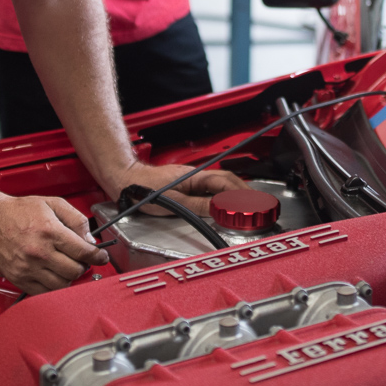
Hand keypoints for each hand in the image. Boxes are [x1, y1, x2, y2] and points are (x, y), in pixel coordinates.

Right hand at [0, 193, 107, 293]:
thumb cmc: (20, 211)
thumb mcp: (53, 204)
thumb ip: (76, 220)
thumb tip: (90, 239)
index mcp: (50, 232)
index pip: (83, 252)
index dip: (98, 256)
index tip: (102, 257)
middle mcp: (39, 252)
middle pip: (75, 271)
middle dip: (83, 265)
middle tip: (80, 259)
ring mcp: (28, 268)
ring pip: (62, 284)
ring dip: (69, 277)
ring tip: (66, 266)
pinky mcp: (20, 278)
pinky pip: (44, 292)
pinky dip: (54, 286)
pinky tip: (54, 274)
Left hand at [115, 160, 251, 216]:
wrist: (126, 180)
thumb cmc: (144, 189)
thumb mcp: (174, 202)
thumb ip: (199, 206)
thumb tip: (222, 209)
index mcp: (196, 177)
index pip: (226, 184)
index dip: (242, 195)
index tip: (254, 206)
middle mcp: (197, 176)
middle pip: (229, 182)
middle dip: (246, 193)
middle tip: (259, 206)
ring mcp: (193, 180)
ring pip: (222, 185)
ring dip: (237, 194)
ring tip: (249, 206)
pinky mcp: (188, 186)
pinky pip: (213, 189)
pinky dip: (225, 196)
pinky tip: (228, 205)